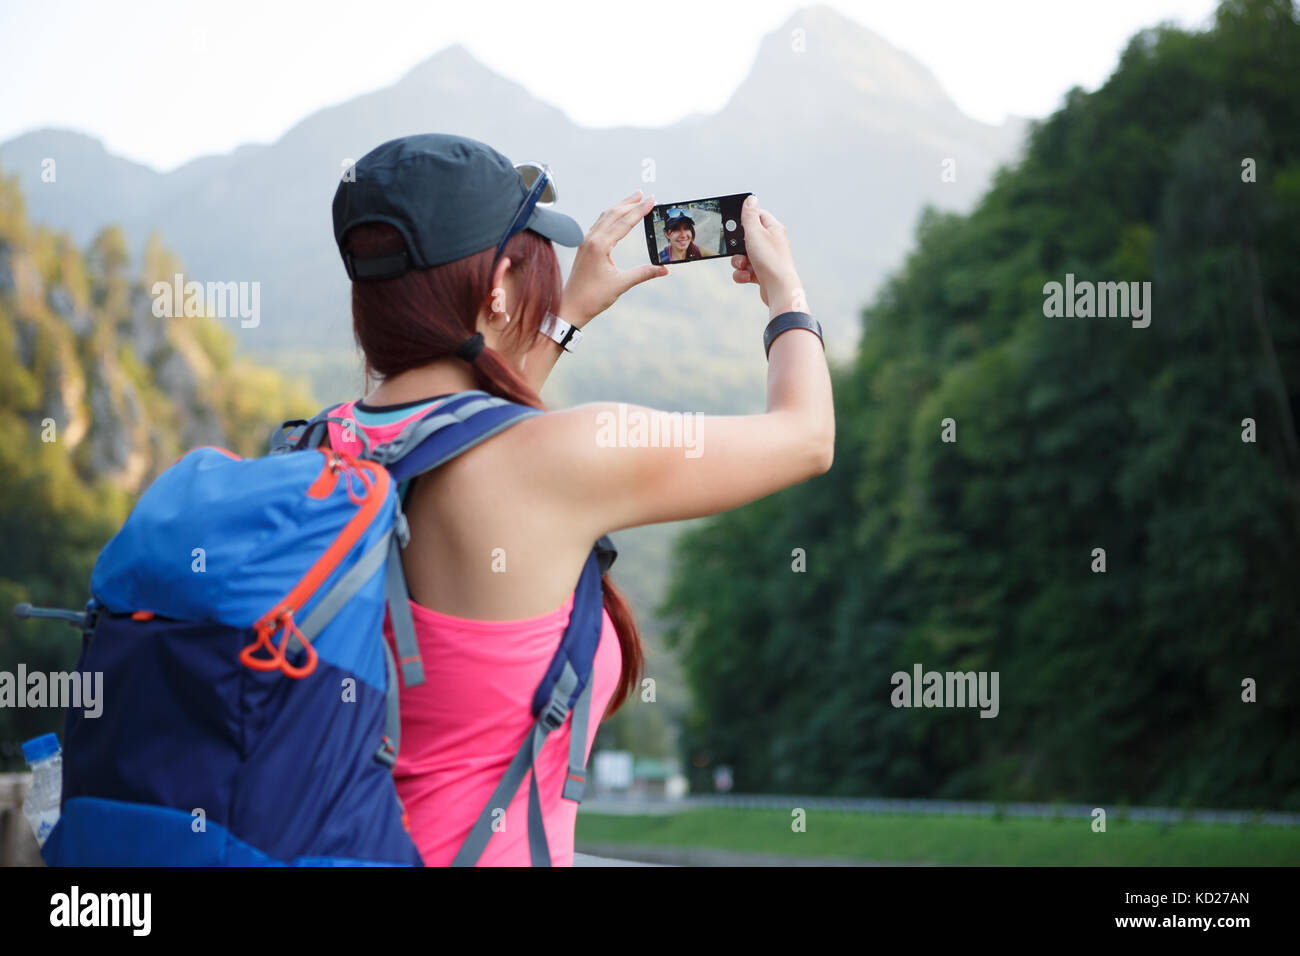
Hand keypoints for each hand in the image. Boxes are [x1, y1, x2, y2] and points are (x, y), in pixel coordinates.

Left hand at [561, 190, 668, 326]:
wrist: (570, 307)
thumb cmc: (592, 297)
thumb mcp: (621, 284)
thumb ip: (643, 273)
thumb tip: (664, 270)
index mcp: (600, 245)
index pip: (624, 222)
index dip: (639, 210)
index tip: (651, 199)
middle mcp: (591, 239)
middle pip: (613, 214)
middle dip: (630, 203)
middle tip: (645, 194)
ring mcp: (585, 242)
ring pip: (604, 217)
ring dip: (620, 207)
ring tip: (633, 199)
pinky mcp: (584, 247)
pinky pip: (598, 226)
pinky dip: (610, 217)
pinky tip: (616, 217)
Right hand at [730, 196, 805, 317]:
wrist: (778, 290)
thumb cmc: (770, 260)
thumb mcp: (755, 233)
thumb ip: (750, 216)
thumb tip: (751, 199)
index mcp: (774, 229)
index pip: (758, 215)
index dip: (745, 220)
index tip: (736, 225)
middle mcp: (772, 243)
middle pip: (747, 238)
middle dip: (737, 247)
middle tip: (738, 250)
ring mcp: (767, 259)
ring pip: (744, 255)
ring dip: (738, 262)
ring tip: (744, 266)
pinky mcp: (762, 273)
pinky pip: (746, 270)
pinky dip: (743, 274)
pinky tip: (747, 277)